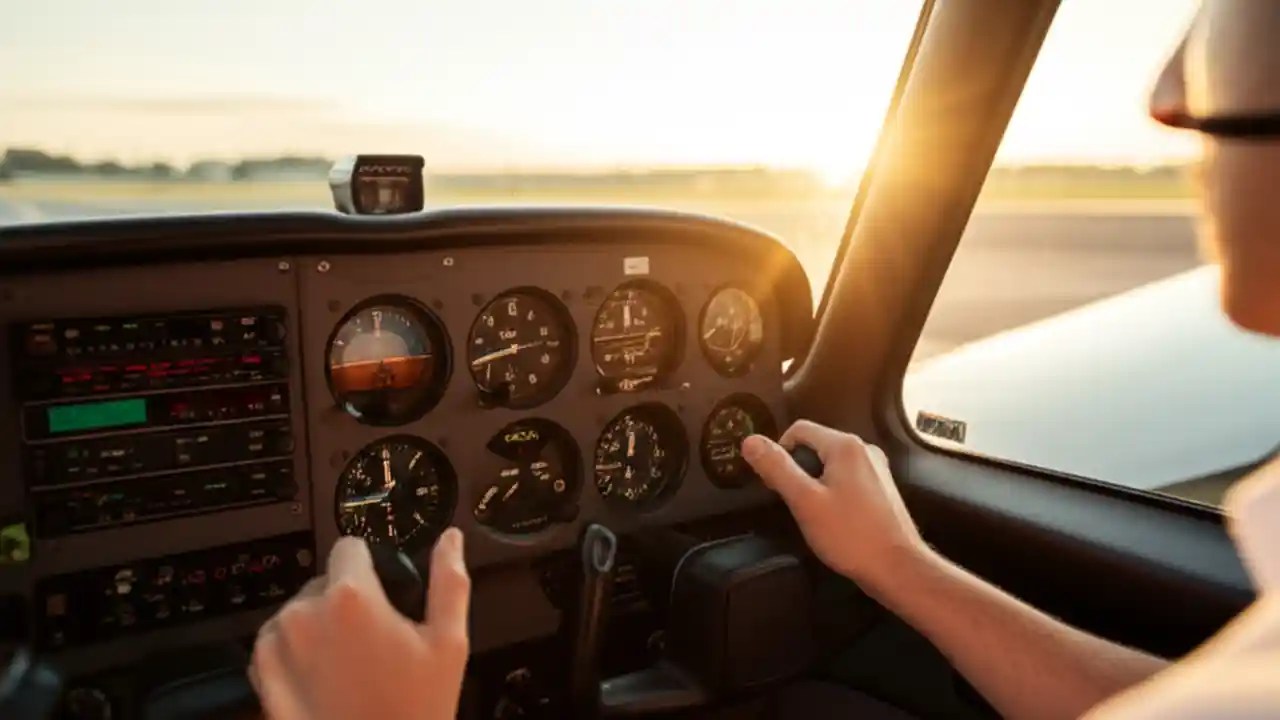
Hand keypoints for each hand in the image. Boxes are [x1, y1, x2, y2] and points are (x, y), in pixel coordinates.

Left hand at [250, 529, 470, 719]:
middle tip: (376, 640)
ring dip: (320, 624)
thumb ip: (449, 582)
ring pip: (300, 611)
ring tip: (349, 663)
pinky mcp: (261, 674)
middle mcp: (303, 612)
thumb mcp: (448, 643)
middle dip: (347, 599)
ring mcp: (276, 645)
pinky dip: (296, 651)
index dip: (372, 566)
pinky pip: (276, 642)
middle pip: (325, 580)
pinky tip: (324, 678)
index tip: (386, 595)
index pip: (350, 547)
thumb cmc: (416, 708)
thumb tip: (451, 538)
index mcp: (350, 596)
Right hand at [742, 421, 930, 596]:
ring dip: (815, 481)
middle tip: (791, 500)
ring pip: (832, 463)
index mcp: (845, 445)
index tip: (774, 481)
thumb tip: (751, 441)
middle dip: (798, 468)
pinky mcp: (882, 488)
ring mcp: (877, 469)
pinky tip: (833, 518)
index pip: (799, 429)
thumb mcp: (804, 501)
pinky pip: (848, 478)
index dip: (779, 450)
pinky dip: (833, 490)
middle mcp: (864, 449)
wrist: (898, 567)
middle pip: (816, 445)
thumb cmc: (849, 535)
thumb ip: (777, 468)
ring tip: (811, 512)